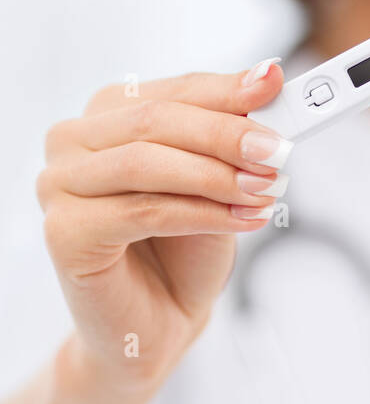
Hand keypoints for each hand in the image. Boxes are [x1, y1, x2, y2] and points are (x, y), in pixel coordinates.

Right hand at [37, 58, 289, 403]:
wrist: (158, 322)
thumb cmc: (183, 248)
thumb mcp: (218, 180)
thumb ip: (231, 133)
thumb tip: (267, 81)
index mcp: (105, 114)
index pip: (174, 90)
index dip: (227, 89)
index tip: (274, 84)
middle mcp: (72, 142)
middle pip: (156, 120)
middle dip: (226, 134)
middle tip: (278, 150)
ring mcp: (58, 185)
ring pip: (147, 163)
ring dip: (217, 176)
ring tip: (266, 189)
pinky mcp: (63, 232)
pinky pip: (142, 211)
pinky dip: (201, 213)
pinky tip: (244, 219)